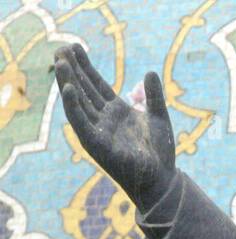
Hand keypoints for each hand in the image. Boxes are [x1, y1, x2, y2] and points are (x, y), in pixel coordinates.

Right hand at [54, 45, 175, 209]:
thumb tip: (151, 72)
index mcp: (116, 112)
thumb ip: (154, 96)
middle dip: (72, 70)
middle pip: (84, 90)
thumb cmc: (160, 153)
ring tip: (60, 62)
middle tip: (61, 49)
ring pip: (78, 104)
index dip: (85, 66)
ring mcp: (99, 132)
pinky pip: (82, 124)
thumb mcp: (159, 117)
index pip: (96, 84)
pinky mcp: (97, 146)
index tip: (75, 47)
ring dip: (68, 83)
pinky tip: (69, 89)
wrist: (163, 180)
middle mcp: (104, 120)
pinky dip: (74, 107)